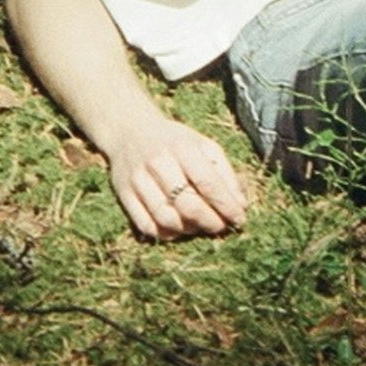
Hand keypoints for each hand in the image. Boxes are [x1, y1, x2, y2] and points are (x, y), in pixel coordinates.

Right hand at [106, 108, 249, 241]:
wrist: (129, 131)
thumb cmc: (174, 141)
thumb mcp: (203, 145)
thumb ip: (224, 172)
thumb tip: (240, 205)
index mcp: (182, 147)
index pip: (208, 183)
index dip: (227, 206)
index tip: (240, 219)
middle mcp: (158, 163)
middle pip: (188, 205)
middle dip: (210, 222)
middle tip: (221, 227)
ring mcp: (138, 180)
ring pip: (167, 219)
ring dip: (189, 230)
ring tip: (200, 227)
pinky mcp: (124, 195)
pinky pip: (147, 226)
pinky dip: (166, 234)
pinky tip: (178, 229)